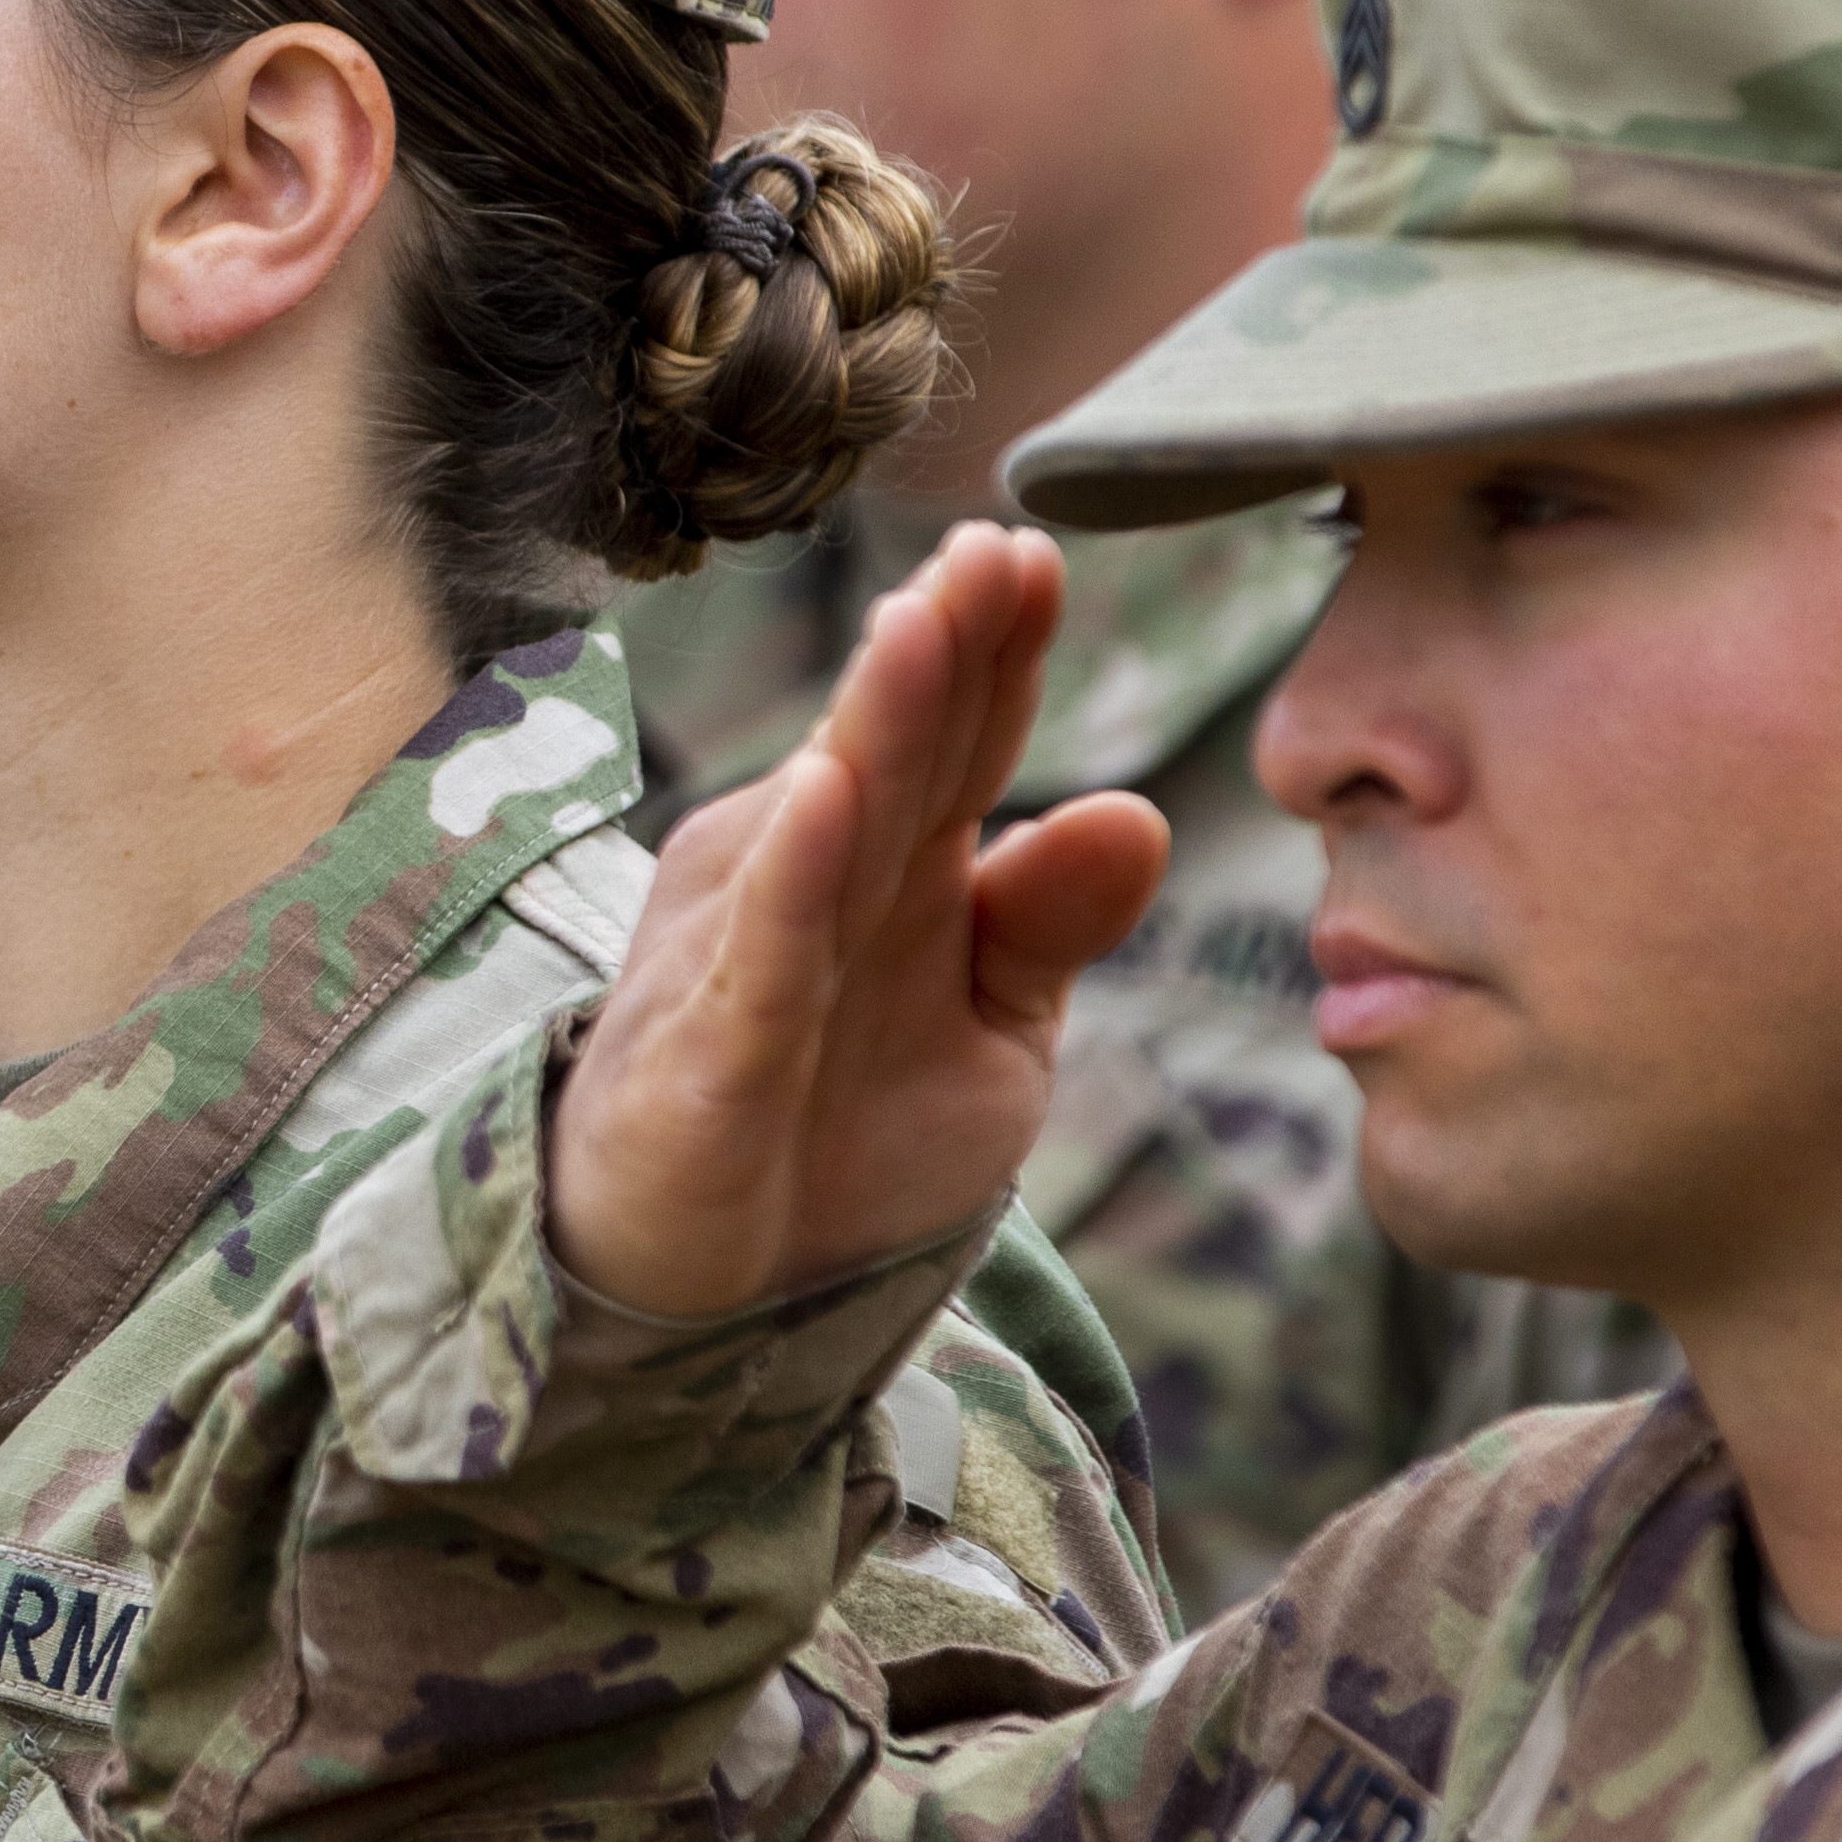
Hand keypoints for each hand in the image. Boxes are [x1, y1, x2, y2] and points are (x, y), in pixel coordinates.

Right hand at [550, 524, 1169, 1315]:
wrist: (702, 1294)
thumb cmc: (839, 1135)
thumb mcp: (988, 1033)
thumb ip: (1049, 924)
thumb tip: (1139, 808)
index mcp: (883, 866)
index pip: (953, 741)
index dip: (996, 650)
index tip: (1040, 551)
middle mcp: (803, 885)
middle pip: (889, 752)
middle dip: (941, 645)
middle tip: (993, 547)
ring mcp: (746, 964)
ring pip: (823, 829)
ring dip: (872, 723)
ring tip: (922, 622)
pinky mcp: (705, 1059)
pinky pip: (758, 960)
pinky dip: (792, 879)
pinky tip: (824, 795)